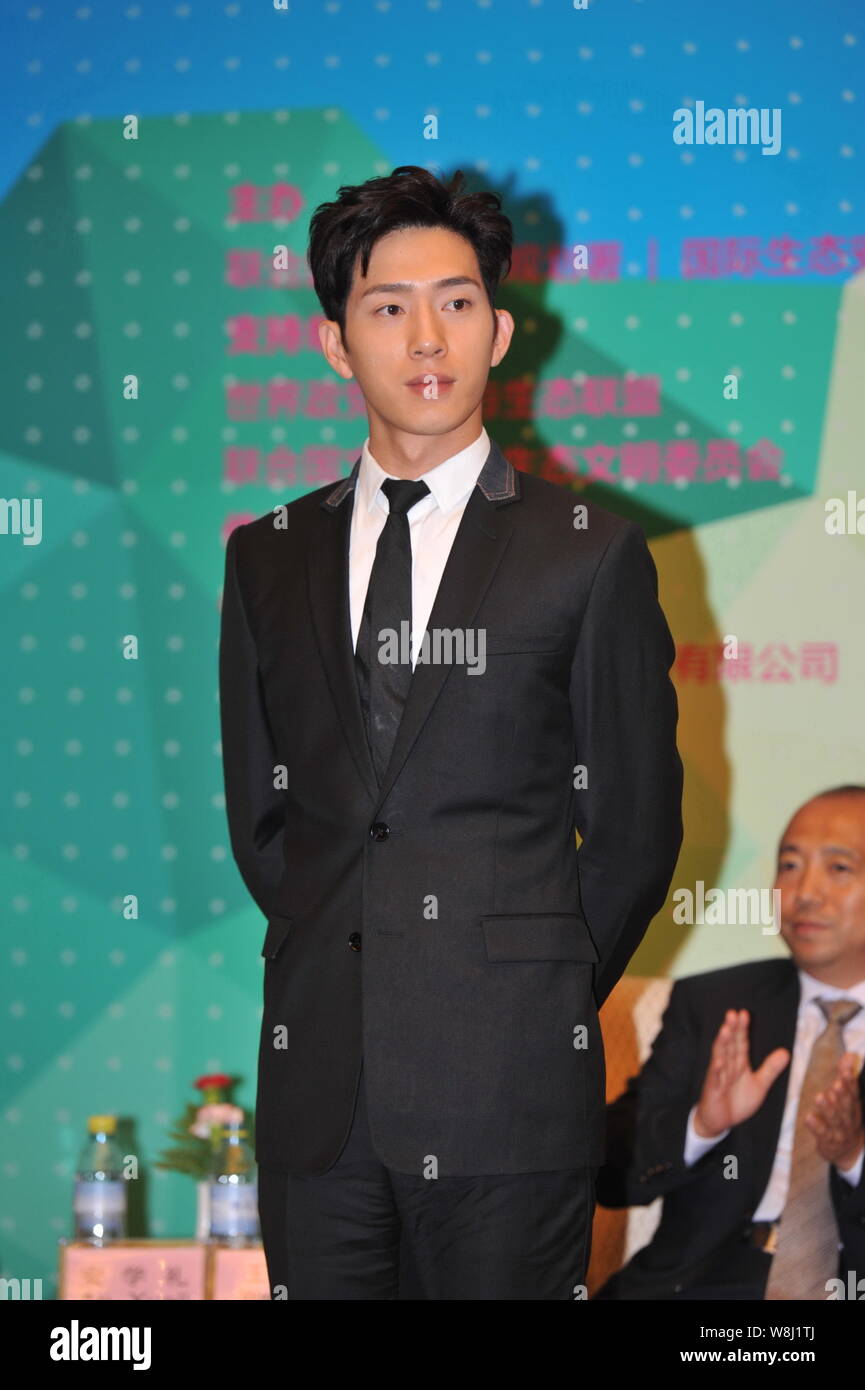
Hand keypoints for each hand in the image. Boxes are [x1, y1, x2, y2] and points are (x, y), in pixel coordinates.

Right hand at [694, 1009, 790, 1137]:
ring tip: (725, 1030)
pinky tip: (718, 1061)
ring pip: (720, 1057)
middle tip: (733, 1013)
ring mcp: (719, 1076)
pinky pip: (715, 1079)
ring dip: (722, 1044)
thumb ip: (770, 1069)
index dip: (742, 1029)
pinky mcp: (713, 1089)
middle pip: (730, 1045)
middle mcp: (727, 1066)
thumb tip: (786, 1052)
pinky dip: (716, 1071)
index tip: (744, 1014)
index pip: (740, 1043)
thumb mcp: (759, 1085)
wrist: (719, 1121)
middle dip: (731, 1029)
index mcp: (739, 1063)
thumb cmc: (736, 1101)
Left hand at [804, 1052, 863, 1170]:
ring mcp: (840, 1133)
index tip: (845, 1072)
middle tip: (834, 1085)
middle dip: (841, 1095)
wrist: (847, 1151)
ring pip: (836, 1120)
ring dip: (828, 1109)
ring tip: (820, 1097)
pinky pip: (822, 1135)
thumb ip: (846, 1076)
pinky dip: (816, 1127)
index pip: (854, 1094)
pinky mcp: (828, 1143)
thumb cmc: (844, 1118)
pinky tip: (808, 1117)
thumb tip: (850, 1055)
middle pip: (846, 1107)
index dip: (850, 1083)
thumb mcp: (847, 1098)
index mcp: (853, 1107)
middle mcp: (849, 1120)